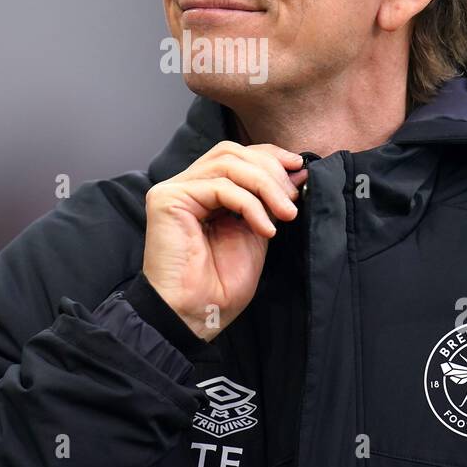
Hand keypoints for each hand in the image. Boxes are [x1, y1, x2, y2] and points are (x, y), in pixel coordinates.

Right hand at [142, 141, 307, 341]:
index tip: (299, 168)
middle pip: (231, 152)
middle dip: (270, 170)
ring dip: (265, 185)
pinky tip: (265, 229)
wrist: (197, 314)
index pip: (236, 154)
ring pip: (227, 163)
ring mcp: (175, 190)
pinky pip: (220, 186)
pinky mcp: (168, 199)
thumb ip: (270, 200)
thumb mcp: (258, 231)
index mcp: (206, 191)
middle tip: (293, 200)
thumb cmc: (221, 284)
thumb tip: (296, 171)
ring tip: (286, 213)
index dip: (269, 155)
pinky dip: (250, 204)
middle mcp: (187, 185)